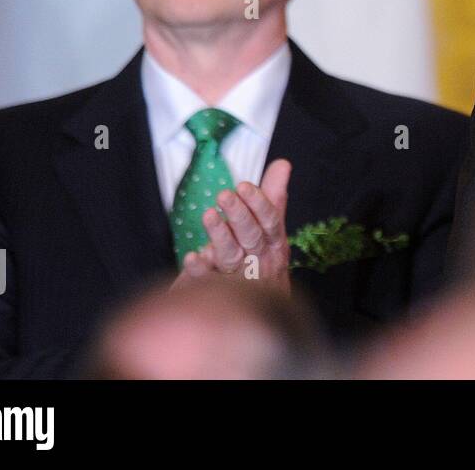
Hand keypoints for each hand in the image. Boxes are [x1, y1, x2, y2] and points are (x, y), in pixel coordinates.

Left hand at [172, 158, 291, 293]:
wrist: (256, 312)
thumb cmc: (262, 263)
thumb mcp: (271, 231)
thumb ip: (274, 196)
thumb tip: (282, 164)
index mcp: (274, 244)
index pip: (271, 221)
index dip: (259, 203)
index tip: (244, 185)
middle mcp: (260, 260)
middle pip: (252, 236)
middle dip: (239, 215)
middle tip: (224, 194)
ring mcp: (240, 278)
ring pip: (231, 256)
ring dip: (220, 236)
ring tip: (209, 215)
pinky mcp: (220, 292)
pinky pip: (209, 281)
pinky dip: (201, 270)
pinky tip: (192, 257)